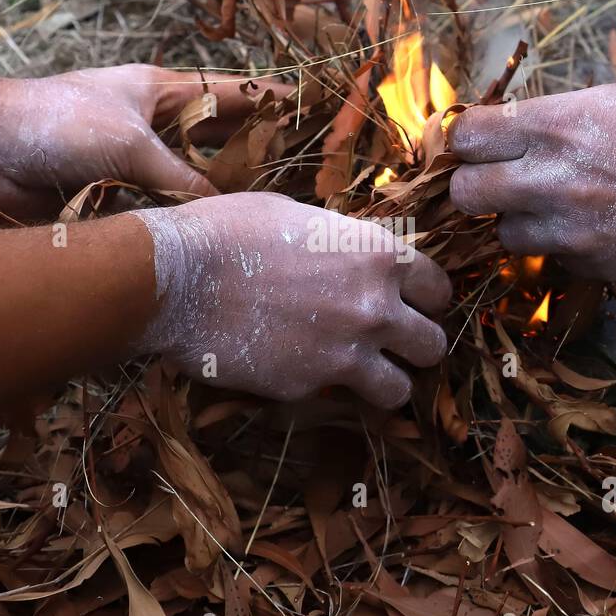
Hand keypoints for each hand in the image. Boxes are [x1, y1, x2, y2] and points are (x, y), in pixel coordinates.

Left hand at [0, 65, 284, 220]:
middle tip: (299, 180)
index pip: (229, 93)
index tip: (312, 111)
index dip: (269, 101)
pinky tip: (211, 245)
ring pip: (188, 184)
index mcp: (160, 91)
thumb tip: (226, 211)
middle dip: (252, 158)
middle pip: (216, 142)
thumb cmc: (59, 123)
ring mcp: (132, 164)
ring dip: (216, 199)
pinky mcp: (111, 200)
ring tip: (266, 220)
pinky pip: (157, 215)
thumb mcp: (133, 144)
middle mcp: (152, 126)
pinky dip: (179, 226)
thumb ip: (184, 179)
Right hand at [138, 194, 450, 405]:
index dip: (426, 300)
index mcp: (379, 254)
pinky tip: (302, 372)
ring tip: (364, 376)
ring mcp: (345, 352)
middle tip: (392, 346)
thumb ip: (342, 242)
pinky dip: (328, 392)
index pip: (438, 289)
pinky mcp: (309, 386)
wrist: (176, 275)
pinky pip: (340, 400)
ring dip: (386, 382)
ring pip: (400, 389)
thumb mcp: (300, 215)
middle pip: (433, 344)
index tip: (411, 306)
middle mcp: (375, 306)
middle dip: (416, 347)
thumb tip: (351, 256)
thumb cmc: (229, 229)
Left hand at [448, 71, 615, 293]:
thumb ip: (586, 104)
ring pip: (503, 235)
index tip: (481, 144)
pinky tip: (596, 233)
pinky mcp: (592, 266)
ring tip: (553, 211)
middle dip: (475, 189)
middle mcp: (553, 178)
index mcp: (561, 124)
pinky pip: (553, 260)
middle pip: (464, 194)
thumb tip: (557, 113)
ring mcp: (570, 228)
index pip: (468, 135)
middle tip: (500, 184)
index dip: (467, 141)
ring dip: (518, 224)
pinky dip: (562, 251)